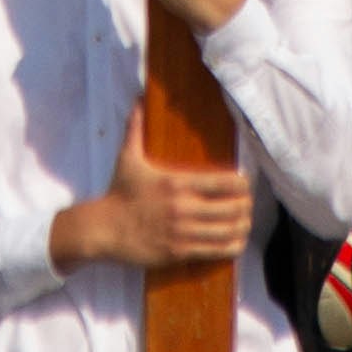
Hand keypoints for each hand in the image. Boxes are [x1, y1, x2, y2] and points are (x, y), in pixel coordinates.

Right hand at [51, 100, 254, 277]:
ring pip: (228, 231)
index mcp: (177, 183)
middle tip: (247, 204)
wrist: (103, 229)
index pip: (225, 182)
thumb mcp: (127, 158)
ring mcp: (183, 232)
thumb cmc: (118, 193)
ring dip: (243, 227)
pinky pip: (216, 251)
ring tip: (245, 222)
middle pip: (233, 208)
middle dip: (246, 206)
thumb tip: (138, 100)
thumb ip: (136, 128)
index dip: (243, 184)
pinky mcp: (179, 252)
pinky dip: (232, 247)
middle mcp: (183, 208)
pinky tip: (236, 242)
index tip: (245, 184)